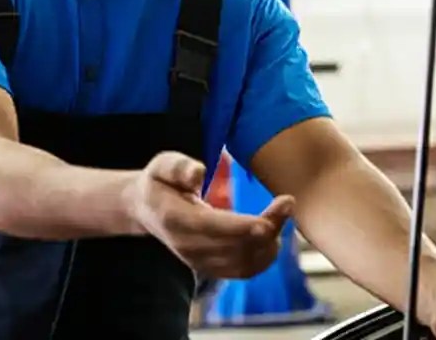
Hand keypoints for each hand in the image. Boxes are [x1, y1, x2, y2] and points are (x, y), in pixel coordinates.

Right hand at [128, 151, 295, 278]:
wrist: (148, 209)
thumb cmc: (160, 181)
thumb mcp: (163, 165)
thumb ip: (179, 167)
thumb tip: (199, 173)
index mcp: (175, 219)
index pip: (211, 228)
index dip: (241, 228)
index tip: (268, 221)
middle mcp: (187, 246)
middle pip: (234, 246)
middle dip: (267, 228)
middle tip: (288, 202)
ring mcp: (199, 262)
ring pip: (243, 262)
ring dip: (269, 243)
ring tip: (283, 213)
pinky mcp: (211, 268)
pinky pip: (243, 271)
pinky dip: (264, 257)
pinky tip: (275, 235)